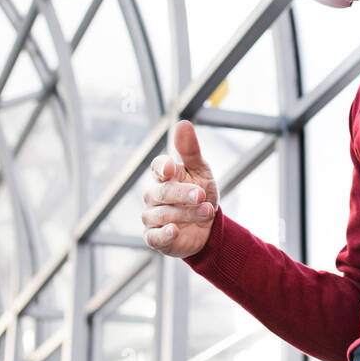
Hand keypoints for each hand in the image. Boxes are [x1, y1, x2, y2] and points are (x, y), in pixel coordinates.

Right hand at [141, 119, 218, 258]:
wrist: (208, 227)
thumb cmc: (201, 193)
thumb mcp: (201, 171)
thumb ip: (190, 150)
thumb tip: (183, 123)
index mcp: (165, 175)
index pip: (157, 167)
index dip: (162, 167)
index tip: (171, 168)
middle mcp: (154, 194)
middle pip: (163, 192)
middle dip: (183, 194)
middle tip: (202, 194)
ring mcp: (152, 216)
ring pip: (163, 214)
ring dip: (187, 213)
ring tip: (208, 211)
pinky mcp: (154, 237)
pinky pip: (155, 236)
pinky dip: (164, 233)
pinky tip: (175, 230)